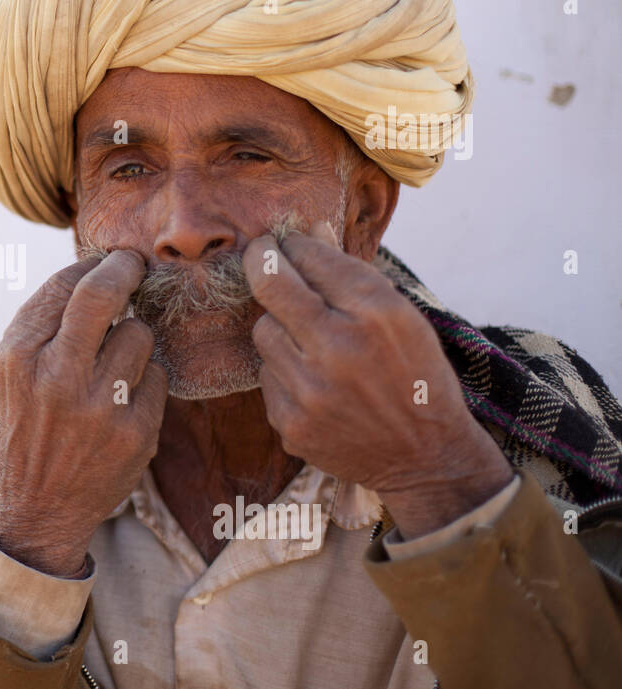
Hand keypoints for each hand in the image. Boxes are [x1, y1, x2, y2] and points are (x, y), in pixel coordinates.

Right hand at [0, 250, 168, 575]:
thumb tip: (95, 268)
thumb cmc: (29, 425)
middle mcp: (56, 378)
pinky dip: (146, 383)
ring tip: (115, 366)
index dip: (93, 265)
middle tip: (135, 265)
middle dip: (125, 270)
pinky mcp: (135, 433)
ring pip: (140, 335)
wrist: (39, 506)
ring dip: (134, 340)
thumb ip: (44, 323)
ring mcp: (100, 407)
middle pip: (103, 295)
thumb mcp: (13, 373)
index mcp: (19, 357)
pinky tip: (125, 402)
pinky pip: (158, 377)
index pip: (64, 286)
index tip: (109, 262)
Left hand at [242, 221, 512, 538]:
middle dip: (261, 261)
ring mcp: (310, 392)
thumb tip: (309, 231)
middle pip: (270, 286)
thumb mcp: (402, 317)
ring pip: (263, 331)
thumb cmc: (416, 376)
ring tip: (311, 340)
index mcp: (377, 315)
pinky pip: (266, 375)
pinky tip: (314, 381)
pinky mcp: (291, 424)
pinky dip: (284, 371)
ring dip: (280, 327)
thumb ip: (351, 274)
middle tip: (262, 252)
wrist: (426, 457)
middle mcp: (339, 350)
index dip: (294, 244)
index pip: (312, 258)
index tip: (287, 242)